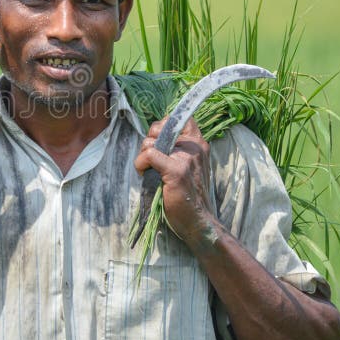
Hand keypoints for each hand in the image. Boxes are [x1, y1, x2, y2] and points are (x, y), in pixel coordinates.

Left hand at [133, 117, 215, 245]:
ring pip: (150, 142)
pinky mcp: (176, 170)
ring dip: (142, 156)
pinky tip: (144, 174)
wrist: (199, 221)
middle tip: (150, 160)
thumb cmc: (189, 195)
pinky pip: (148, 155)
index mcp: (199, 144)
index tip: (158, 143)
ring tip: (149, 171)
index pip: (180, 118)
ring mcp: (186, 158)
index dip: (162, 126)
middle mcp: (194, 147)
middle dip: (148, 141)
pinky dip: (140, 164)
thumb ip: (178, 150)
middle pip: (160, 127)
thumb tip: (155, 138)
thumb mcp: (188, 167)